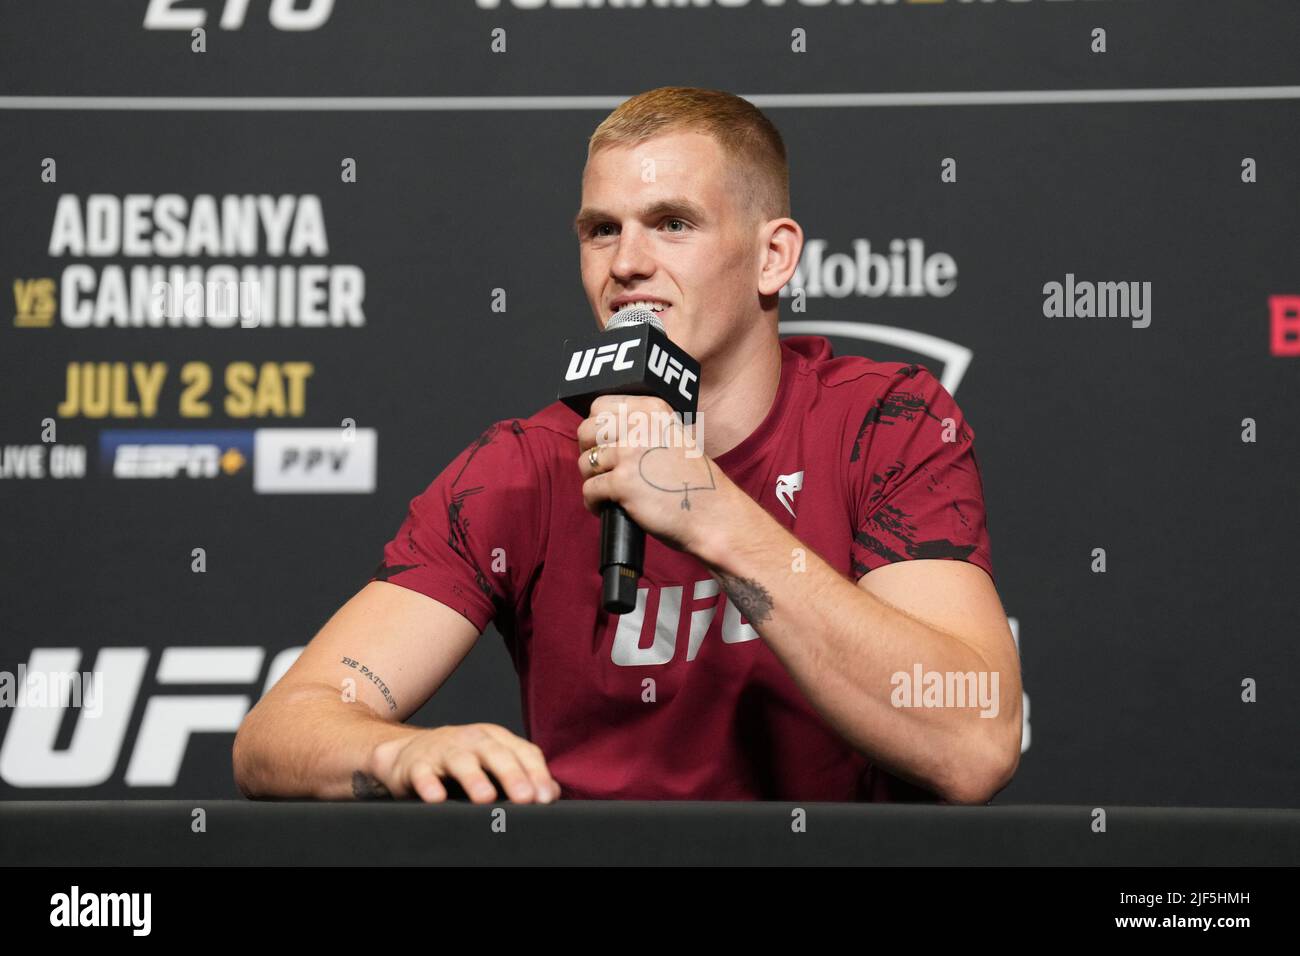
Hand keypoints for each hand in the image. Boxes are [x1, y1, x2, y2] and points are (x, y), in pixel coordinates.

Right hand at [367, 724, 559, 803]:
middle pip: (496, 754)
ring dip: (474, 778)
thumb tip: (551, 794)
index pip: (523, 752)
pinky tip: (437, 798)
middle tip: (525, 798)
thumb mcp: (492, 763)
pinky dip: (429, 784)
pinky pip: (423, 774)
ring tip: (486, 798)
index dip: (537, 774)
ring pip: (461, 761)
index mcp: (496, 739)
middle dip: (512, 775)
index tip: (546, 798)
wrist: (407, 754)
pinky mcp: (416, 764)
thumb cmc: (460, 762)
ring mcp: (443, 750)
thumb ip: (522, 775)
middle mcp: (472, 740)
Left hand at [576, 395, 734, 554]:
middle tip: (602, 469)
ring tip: (607, 492)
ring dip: (591, 480)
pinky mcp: (622, 483)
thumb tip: (598, 431)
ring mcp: (629, 453)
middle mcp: (639, 425)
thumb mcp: (671, 436)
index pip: (600, 405)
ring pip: (585, 462)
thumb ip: (641, 427)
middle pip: (587, 431)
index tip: (604, 444)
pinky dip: (594, 503)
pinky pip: (589, 490)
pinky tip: (606, 508)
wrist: (712, 514)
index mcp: (652, 409)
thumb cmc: (691, 481)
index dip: (596, 427)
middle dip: (589, 452)